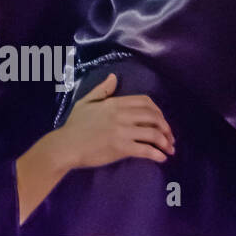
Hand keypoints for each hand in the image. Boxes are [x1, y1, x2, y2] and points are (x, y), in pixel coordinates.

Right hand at [54, 73, 174, 169]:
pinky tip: (161, 158)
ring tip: (169, 150)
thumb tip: (114, 77)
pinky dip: (157, 154)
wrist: (66, 145)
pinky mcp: (121, 148)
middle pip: (153, 117)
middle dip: (166, 128)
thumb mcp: (85, 102)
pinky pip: (146, 150)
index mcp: (114, 103)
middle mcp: (121, 115)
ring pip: (153, 133)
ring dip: (165, 142)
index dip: (158, 111)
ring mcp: (122, 131)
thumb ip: (101, 90)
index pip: (145, 102)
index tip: (161, 122)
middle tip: (169, 138)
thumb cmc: (74, 125)